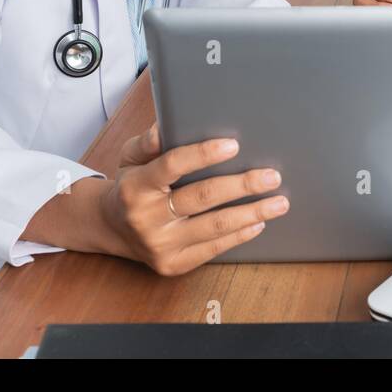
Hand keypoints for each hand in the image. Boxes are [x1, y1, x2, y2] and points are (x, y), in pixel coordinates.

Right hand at [99, 126, 288, 275]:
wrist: (112, 228)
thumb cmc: (131, 185)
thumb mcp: (131, 157)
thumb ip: (148, 142)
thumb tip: (164, 127)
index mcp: (136, 185)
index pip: (173, 165)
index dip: (204, 154)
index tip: (234, 145)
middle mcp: (146, 217)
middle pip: (202, 197)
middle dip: (242, 185)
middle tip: (272, 176)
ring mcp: (160, 245)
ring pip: (214, 227)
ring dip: (252, 213)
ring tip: (278, 202)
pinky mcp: (173, 265)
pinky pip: (213, 249)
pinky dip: (240, 235)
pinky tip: (258, 223)